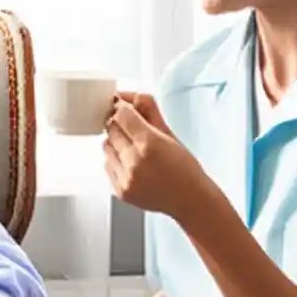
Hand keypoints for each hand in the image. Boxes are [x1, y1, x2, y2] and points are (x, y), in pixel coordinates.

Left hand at [104, 99, 205, 215]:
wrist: (190, 201)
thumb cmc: (185, 168)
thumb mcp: (170, 134)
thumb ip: (148, 111)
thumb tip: (128, 95)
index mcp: (149, 144)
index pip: (121, 114)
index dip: (123, 108)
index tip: (126, 109)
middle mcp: (134, 162)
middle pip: (111, 129)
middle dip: (120, 125)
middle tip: (133, 130)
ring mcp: (126, 178)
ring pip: (106, 146)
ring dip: (116, 143)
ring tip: (135, 150)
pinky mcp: (121, 191)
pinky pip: (107, 165)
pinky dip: (116, 161)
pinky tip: (133, 165)